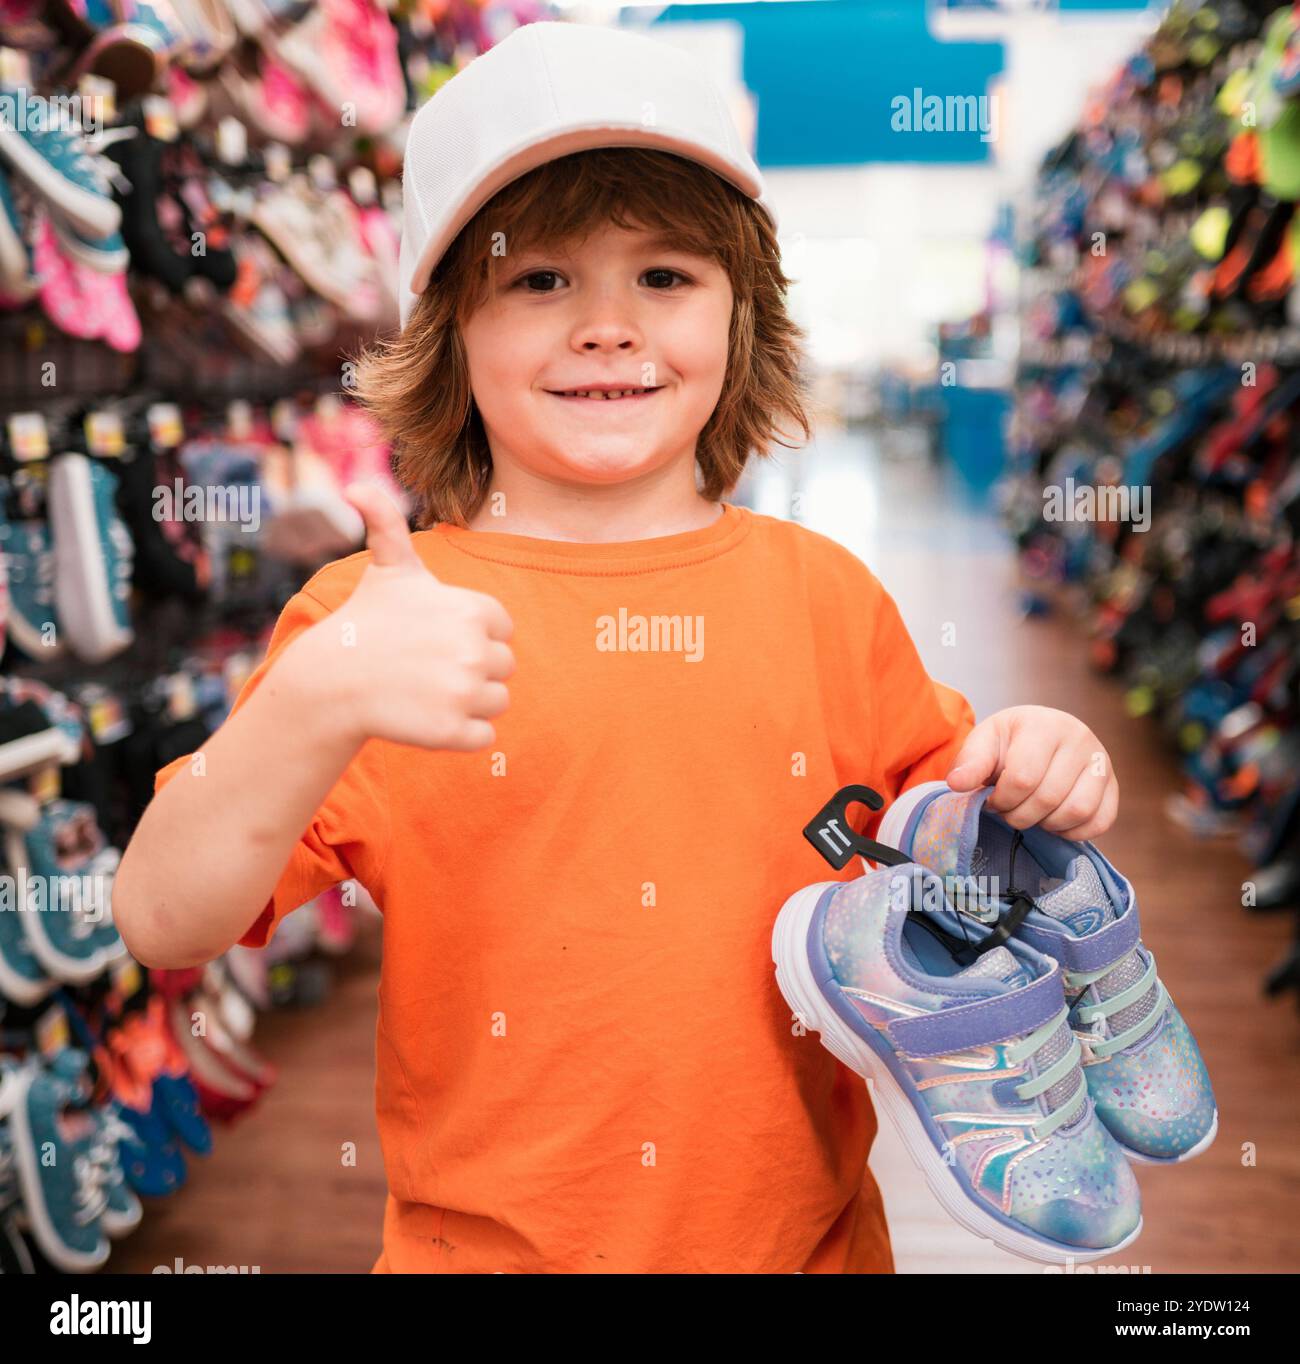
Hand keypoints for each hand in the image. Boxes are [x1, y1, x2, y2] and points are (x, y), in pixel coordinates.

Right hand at [289, 483, 514, 752]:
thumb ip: (386, 522)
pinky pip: (484, 737)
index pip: (502, 630)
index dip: (471, 635)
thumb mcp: (387, 568)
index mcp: (476, 610)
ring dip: (468, 702)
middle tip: (427, 666)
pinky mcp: (455, 732)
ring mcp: (466, 693)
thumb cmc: (368, 621)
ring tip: (426, 690)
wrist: (333, 681)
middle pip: (503, 667)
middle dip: (470, 669)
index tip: (435, 636)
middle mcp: (476, 650)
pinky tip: (427, 716)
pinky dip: (460, 734)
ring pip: (496, 702)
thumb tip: (354, 487)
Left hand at [944, 704, 1117, 840]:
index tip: (992, 799)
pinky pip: (1099, 822)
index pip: (1023, 778)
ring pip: (1077, 811)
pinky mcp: (1113, 787)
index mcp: (1044, 726)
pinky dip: (1073, 832)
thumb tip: (956, 784)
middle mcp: (1080, 740)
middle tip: (1008, 811)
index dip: (1002, 799)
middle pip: (1048, 798)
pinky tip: (1053, 821)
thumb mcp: (984, 742)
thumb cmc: (1010, 742)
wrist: (1041, 735)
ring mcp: (1101, 763)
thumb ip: (969, 763)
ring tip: (1031, 814)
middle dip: (1020, 815)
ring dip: (1046, 824)